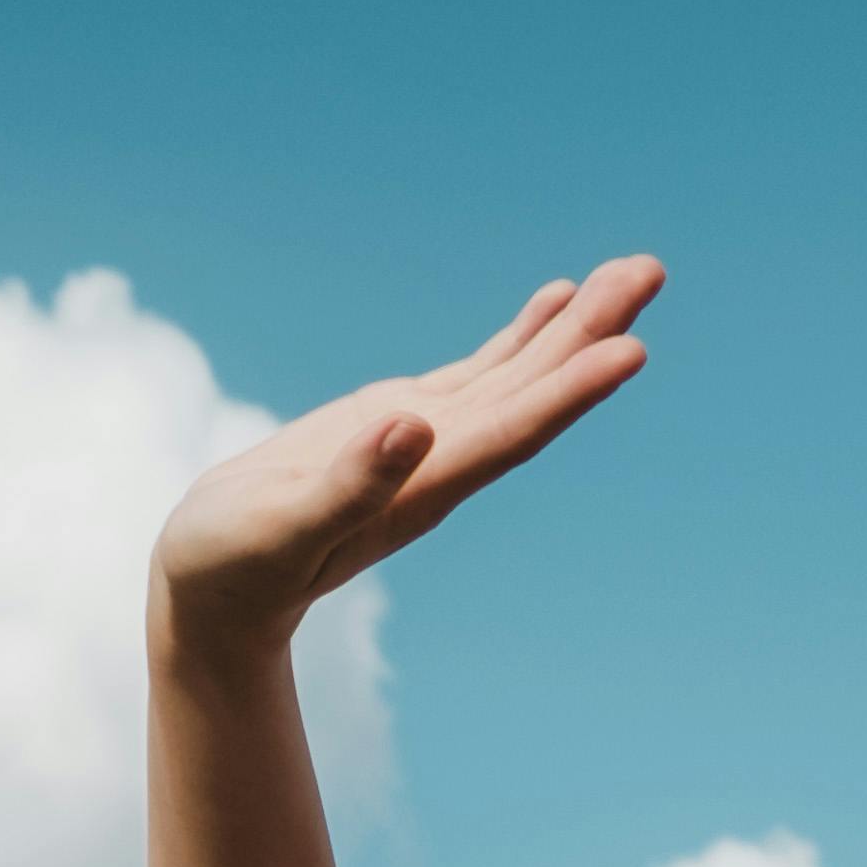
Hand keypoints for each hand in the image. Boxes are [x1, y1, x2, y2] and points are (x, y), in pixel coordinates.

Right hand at [152, 260, 663, 666]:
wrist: (215, 596)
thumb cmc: (233, 568)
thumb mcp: (280, 526)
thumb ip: (347, 485)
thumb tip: (411, 427)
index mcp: (418, 489)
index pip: (510, 434)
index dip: (570, 394)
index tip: (630, 349)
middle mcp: (439, 465)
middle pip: (533, 395)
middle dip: (594, 335)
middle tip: (651, 270)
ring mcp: (426, 444)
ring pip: (518, 377)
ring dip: (577, 328)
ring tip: (635, 271)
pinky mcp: (401, 426)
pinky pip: (481, 376)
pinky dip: (524, 339)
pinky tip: (561, 301)